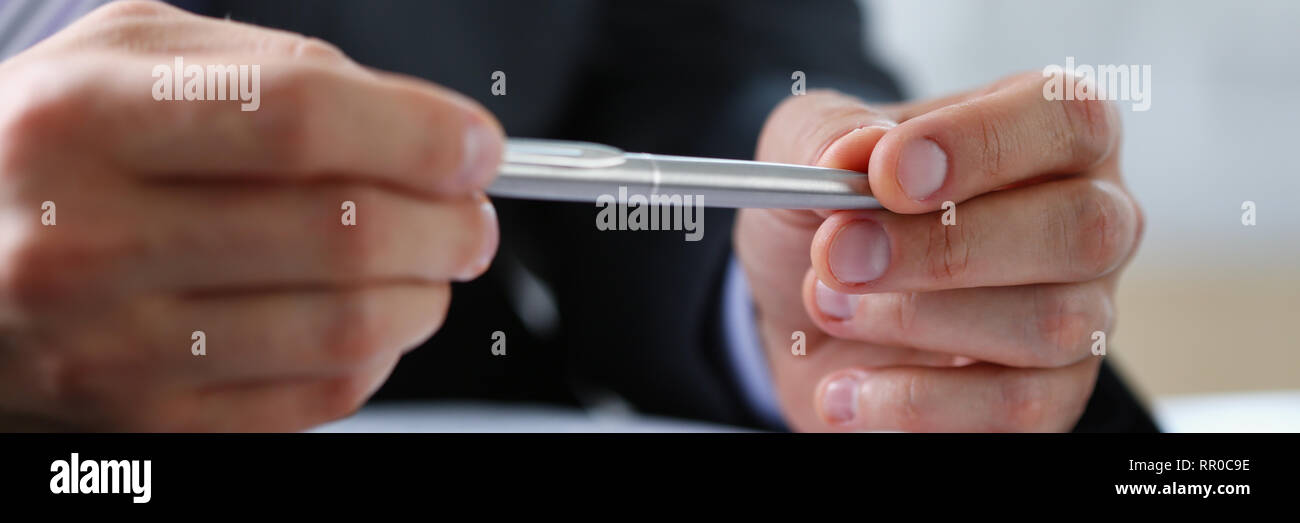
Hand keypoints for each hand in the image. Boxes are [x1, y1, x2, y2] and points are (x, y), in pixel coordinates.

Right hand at [0, 2, 502, 430]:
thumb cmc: (54, 145)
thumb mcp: (129, 56)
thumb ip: (271, 65)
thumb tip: (414, 122)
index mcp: (89, 119)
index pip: (300, 121)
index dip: (419, 135)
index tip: (475, 147)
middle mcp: (88, 239)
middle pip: (341, 235)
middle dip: (449, 223)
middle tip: (469, 213)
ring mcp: (112, 347)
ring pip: (344, 328)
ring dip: (425, 292)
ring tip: (428, 262)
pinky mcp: (144, 422)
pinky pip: (317, 397)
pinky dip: (378, 354)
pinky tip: (370, 316)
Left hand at [737, 74, 1141, 431]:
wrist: (800, 311)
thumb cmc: (830, 212)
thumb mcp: (803, 149)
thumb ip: (826, 135)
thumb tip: (859, 149)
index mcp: (1046, 130)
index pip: (1066, 118)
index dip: (981, 145)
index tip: (884, 175)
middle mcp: (1089, 216)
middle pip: (1082, 230)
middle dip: (947, 248)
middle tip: (840, 256)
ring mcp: (1082, 310)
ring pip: (1050, 325)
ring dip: (916, 321)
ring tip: (830, 308)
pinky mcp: (1054, 394)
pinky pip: (1021, 408)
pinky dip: (917, 402)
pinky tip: (847, 389)